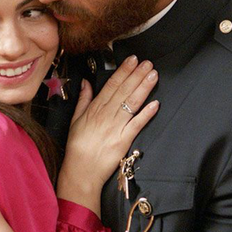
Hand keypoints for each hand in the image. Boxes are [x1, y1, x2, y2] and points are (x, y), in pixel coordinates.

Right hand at [57, 55, 158, 215]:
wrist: (81, 171)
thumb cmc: (77, 146)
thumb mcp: (75, 119)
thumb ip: (83, 99)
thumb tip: (86, 83)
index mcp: (95, 108)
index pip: (112, 85)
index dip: (123, 71)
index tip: (132, 60)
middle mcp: (106, 115)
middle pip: (124, 91)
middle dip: (137, 75)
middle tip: (148, 63)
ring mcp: (116, 127)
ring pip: (131, 104)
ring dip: (143, 88)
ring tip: (153, 75)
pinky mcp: (124, 140)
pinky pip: (137, 125)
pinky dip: (146, 114)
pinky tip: (155, 103)